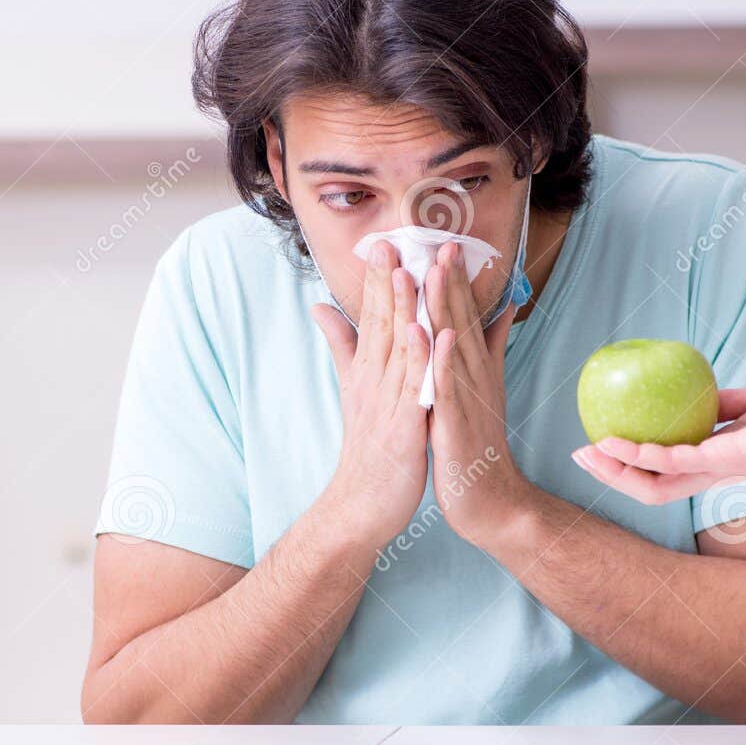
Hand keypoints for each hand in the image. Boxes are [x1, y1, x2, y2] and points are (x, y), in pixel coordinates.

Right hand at [311, 241, 431, 544]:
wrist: (361, 503)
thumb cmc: (366, 447)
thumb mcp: (353, 389)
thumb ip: (342, 345)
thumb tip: (320, 307)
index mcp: (368, 370)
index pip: (372, 318)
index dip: (377, 279)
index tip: (383, 241)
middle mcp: (374, 381)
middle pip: (382, 325)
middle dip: (386, 282)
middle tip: (390, 241)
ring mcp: (388, 403)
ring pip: (397, 350)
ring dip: (402, 311)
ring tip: (408, 272)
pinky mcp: (403, 428)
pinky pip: (412, 389)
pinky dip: (418, 361)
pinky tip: (425, 334)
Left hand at [426, 242, 531, 542]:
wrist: (489, 500)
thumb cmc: (477, 443)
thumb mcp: (484, 387)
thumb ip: (492, 345)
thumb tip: (503, 307)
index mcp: (474, 367)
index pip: (462, 315)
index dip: (453, 279)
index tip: (442, 240)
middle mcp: (474, 377)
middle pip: (462, 320)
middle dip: (451, 280)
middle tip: (443, 240)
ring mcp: (468, 398)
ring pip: (456, 346)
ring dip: (447, 308)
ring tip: (437, 271)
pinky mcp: (458, 424)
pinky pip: (451, 388)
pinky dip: (446, 362)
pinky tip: (440, 337)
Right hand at [571, 369, 745, 503]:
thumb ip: (724, 402)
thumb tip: (694, 391)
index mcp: (719, 461)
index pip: (665, 473)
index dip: (630, 465)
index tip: (600, 444)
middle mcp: (715, 472)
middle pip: (652, 489)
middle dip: (611, 475)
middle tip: (580, 455)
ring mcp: (720, 470)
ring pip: (656, 485)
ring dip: (618, 471)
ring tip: (589, 453)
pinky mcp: (727, 461)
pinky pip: (675, 462)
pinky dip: (644, 455)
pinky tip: (618, 444)